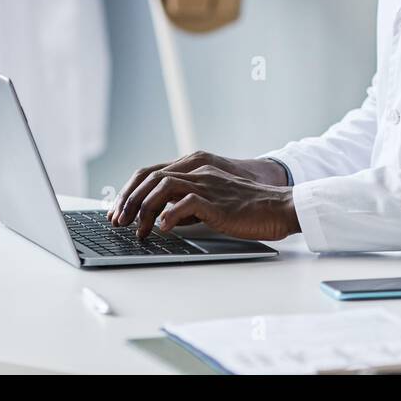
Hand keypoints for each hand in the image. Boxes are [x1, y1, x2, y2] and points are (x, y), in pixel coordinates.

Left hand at [130, 167, 299, 241]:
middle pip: (152, 177)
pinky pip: (187, 203)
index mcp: (198, 171)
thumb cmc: (251, 210)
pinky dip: (170, 215)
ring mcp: (209, 185)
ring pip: (164, 186)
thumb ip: (191, 205)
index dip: (131, 191)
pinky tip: (163, 229)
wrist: (281, 208)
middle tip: (119, 222)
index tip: (119, 211)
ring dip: (144, 208)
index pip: (153, 173)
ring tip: (138, 230)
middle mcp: (200, 173)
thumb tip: (163, 220)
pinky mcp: (218, 202)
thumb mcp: (215, 203)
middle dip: (129, 200)